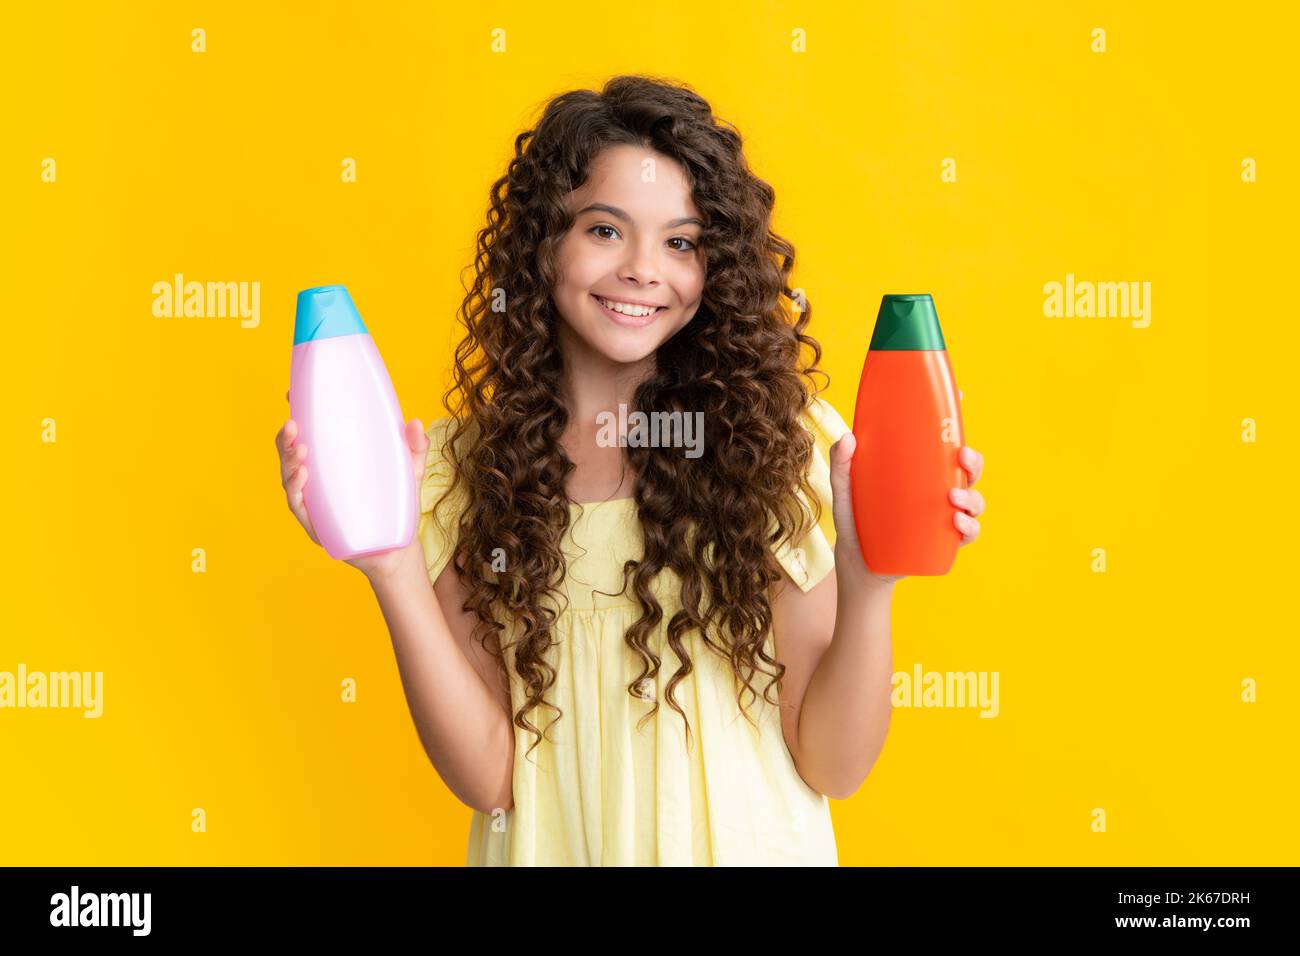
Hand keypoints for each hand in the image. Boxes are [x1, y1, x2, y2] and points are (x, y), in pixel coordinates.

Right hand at [275, 388, 429, 578]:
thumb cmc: (398, 507)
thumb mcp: (410, 472)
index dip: (297, 416)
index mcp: (332, 465)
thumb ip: (415, 447)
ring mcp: (314, 504)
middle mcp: (317, 483)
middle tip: (292, 424)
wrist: (398, 549)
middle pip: (291, 455)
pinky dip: (297, 489)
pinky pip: (300, 506)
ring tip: (300, 449)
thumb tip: (415, 422)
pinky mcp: (317, 526)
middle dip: (285, 438)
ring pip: (290, 479)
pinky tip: (302, 476)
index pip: (307, 436)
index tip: (291, 394)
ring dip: (289, 462)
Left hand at [826, 433, 985, 587]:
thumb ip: (842, 465)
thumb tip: (847, 437)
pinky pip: (967, 536)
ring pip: (973, 505)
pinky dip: (970, 528)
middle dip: (974, 466)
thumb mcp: (845, 492)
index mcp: (921, 477)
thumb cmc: (854, 522)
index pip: (949, 456)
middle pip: (968, 476)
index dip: (961, 445)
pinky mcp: (943, 544)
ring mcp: (943, 521)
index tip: (958, 440)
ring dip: (972, 499)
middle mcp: (938, 496)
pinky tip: (957, 523)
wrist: (855, 564)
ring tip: (953, 499)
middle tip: (961, 460)